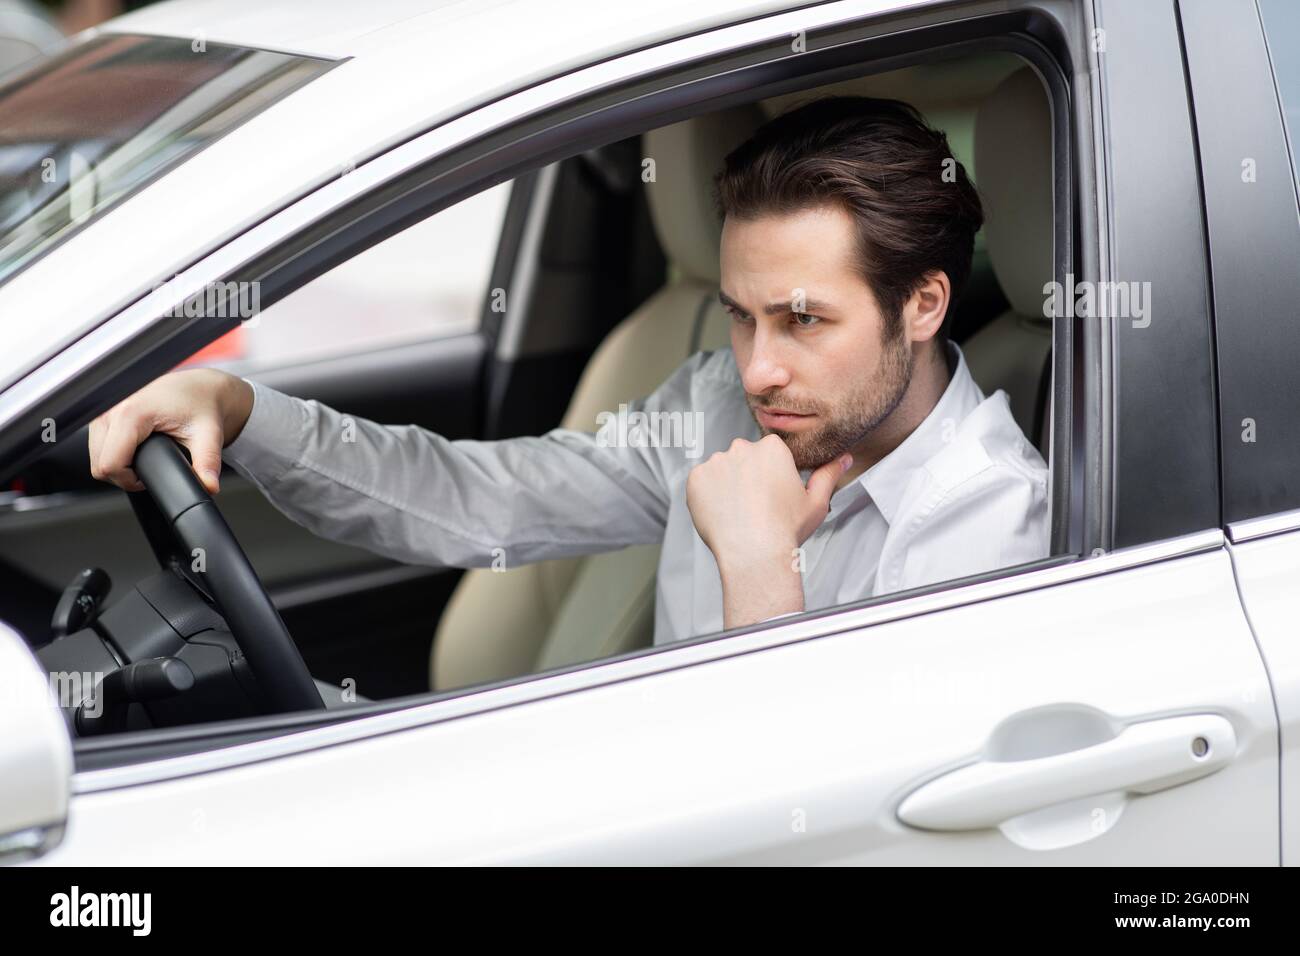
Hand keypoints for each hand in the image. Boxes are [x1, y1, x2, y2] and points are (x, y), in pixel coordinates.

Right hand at [88, 368, 253, 495]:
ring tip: (145, 457)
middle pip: (99, 463)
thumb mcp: (208, 435)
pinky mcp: (102, 412)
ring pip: (95, 456)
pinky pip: (97, 444)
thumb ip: (207, 462)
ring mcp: (103, 410)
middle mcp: (111, 409)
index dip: (130, 481)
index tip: (149, 478)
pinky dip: (113, 452)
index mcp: (131, 413)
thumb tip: (210, 486)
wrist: (198, 386)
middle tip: (151, 468)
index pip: (110, 465)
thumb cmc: (200, 404)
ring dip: (117, 464)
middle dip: (124, 475)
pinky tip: (134, 447)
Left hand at [686, 434, 851, 626]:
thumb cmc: (785, 529)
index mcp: (771, 448)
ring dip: (727, 484)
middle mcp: (741, 448)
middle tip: (755, 505)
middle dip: (748, 476)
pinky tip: (722, 513)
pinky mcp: (696, 478)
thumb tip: (844, 458)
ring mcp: (716, 462)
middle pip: (743, 458)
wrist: (754, 553)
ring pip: (722, 469)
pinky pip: (701, 482)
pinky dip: (707, 494)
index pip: (768, 452)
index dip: (771, 474)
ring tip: (738, 512)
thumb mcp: (816, 502)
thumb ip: (829, 475)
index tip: (772, 494)